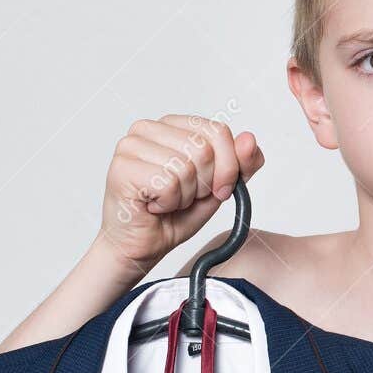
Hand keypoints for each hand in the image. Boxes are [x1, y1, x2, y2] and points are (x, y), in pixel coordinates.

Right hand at [97, 114, 264, 269]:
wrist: (142, 247)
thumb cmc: (174, 216)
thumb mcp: (218, 188)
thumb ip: (239, 164)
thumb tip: (249, 139)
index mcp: (172, 125)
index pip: (218, 130)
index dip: (227, 167)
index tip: (217, 189)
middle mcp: (148, 128)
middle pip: (203, 148)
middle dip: (204, 184)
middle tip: (184, 197)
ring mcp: (131, 145)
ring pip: (185, 166)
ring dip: (184, 196)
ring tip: (167, 202)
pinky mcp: (122, 167)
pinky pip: (167, 183)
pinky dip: (169, 203)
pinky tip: (154, 206)